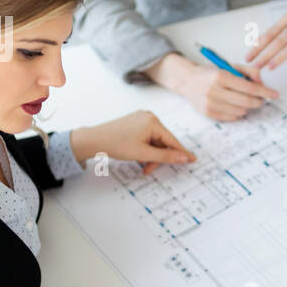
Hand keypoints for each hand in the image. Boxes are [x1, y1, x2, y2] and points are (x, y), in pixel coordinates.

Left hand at [70, 109, 194, 173]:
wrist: (93, 140)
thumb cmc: (115, 144)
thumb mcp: (143, 154)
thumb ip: (166, 157)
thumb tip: (184, 158)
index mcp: (153, 121)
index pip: (172, 141)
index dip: (182, 152)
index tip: (193, 159)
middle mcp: (149, 117)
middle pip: (163, 142)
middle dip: (158, 158)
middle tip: (148, 170)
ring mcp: (141, 119)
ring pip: (155, 141)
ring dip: (151, 155)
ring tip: (141, 164)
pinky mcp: (134, 123)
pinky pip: (147, 138)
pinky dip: (145, 148)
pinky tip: (138, 155)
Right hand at [145, 51, 277, 121]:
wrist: (188, 81)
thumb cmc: (212, 73)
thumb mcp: (230, 66)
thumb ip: (249, 72)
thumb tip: (263, 84)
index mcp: (221, 76)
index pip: (250, 88)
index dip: (265, 92)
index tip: (275, 94)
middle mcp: (214, 90)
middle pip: (247, 101)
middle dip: (258, 101)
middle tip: (261, 99)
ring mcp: (210, 103)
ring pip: (241, 111)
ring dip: (248, 107)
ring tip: (245, 100)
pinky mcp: (208, 113)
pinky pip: (232, 117)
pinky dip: (238, 112)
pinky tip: (235, 105)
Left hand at [244, 0, 286, 69]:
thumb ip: (282, 29)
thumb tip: (266, 42)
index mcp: (286, 18)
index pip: (268, 34)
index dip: (257, 46)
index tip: (248, 56)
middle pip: (277, 41)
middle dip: (264, 55)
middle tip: (255, 65)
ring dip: (279, 58)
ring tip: (269, 67)